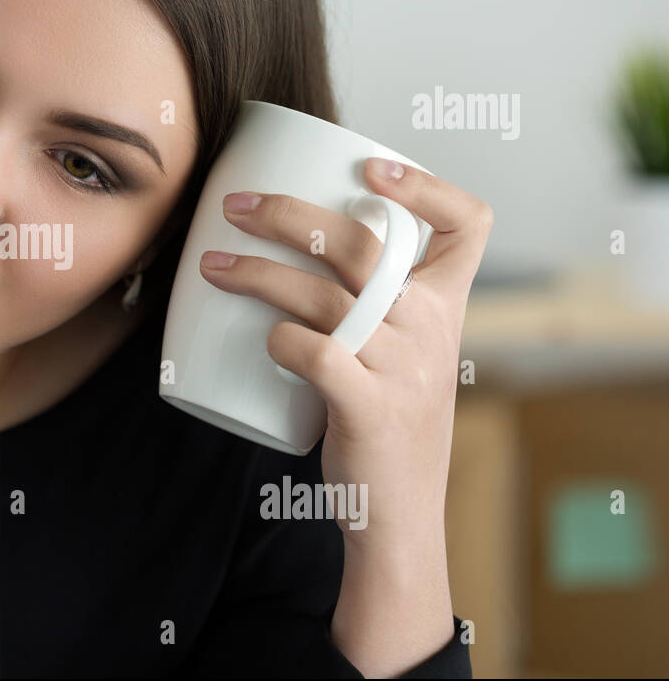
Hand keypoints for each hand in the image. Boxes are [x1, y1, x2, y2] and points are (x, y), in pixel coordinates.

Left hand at [198, 156, 493, 673]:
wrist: (399, 516)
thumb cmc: (384, 424)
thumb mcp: (400, 356)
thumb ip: (372, 307)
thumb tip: (293, 246)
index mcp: (445, 307)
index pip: (468, 226)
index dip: (427, 185)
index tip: (369, 164)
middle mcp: (431, 328)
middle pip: (359, 242)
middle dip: (288, 214)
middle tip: (234, 207)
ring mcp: (403, 368)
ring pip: (321, 295)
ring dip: (255, 272)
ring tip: (211, 264)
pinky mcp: (369, 408)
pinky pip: (312, 353)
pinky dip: (277, 340)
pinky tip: (258, 339)